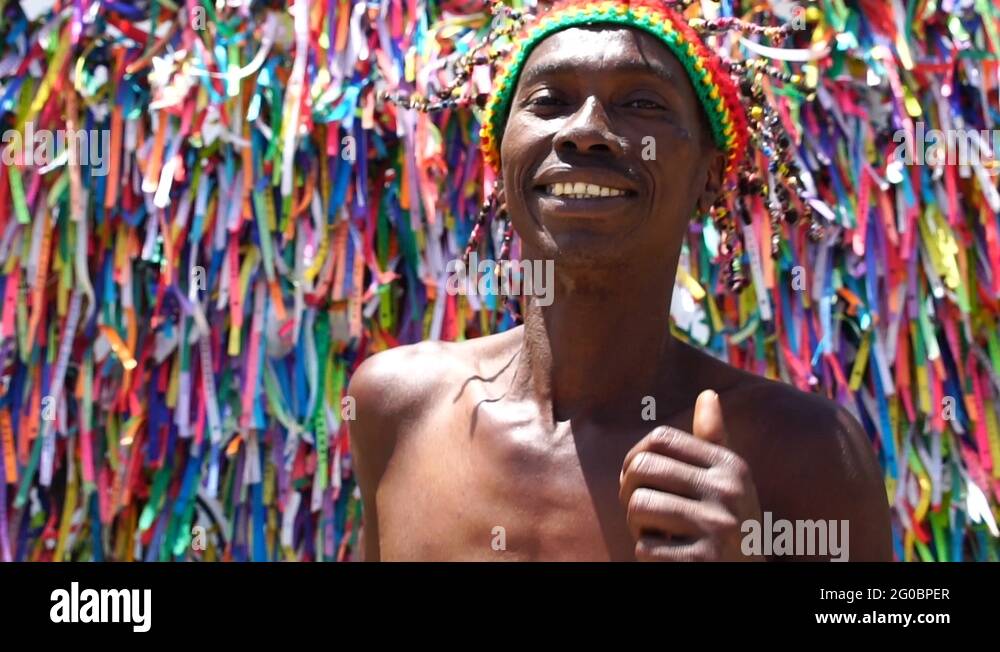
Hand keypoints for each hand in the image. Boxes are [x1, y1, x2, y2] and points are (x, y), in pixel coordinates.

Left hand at [619, 389, 762, 560]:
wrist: (750, 580)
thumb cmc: (729, 527)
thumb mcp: (729, 483)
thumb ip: (713, 442)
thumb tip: (708, 394)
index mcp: (731, 466)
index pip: (660, 438)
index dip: (635, 456)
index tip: (637, 479)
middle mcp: (728, 492)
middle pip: (642, 468)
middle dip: (630, 492)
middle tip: (644, 513)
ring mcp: (718, 527)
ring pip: (638, 507)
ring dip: (638, 528)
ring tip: (659, 535)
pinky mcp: (704, 562)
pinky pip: (645, 548)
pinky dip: (648, 557)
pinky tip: (671, 559)